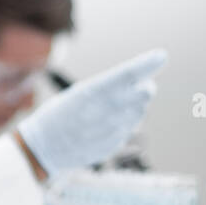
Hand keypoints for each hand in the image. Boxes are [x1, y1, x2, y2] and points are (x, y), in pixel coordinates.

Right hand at [17, 49, 165, 177]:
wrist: (43, 149)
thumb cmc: (59, 115)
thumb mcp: (79, 93)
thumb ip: (110, 88)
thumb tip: (142, 82)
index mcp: (93, 92)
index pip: (128, 74)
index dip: (148, 63)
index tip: (161, 55)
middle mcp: (106, 111)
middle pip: (144, 93)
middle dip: (145, 86)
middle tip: (139, 85)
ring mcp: (112, 130)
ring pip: (140, 111)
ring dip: (134, 105)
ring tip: (112, 106)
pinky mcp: (114, 144)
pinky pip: (129, 127)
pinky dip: (124, 121)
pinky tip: (106, 123)